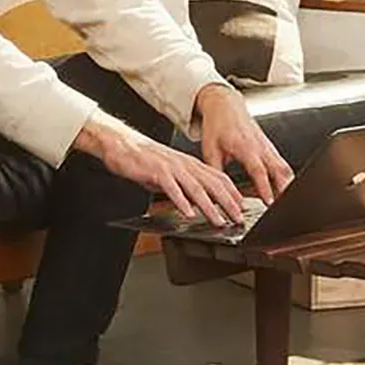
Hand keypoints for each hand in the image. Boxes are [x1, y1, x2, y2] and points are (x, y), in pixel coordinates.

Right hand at [73, 111, 247, 226]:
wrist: (120, 143)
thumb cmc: (142, 159)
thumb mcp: (168, 173)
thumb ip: (182, 186)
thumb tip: (194, 201)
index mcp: (190, 164)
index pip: (218, 178)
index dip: (233, 192)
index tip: (243, 207)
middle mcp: (185, 164)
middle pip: (213, 184)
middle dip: (229, 203)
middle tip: (239, 218)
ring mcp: (172, 168)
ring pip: (197, 188)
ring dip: (210, 207)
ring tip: (220, 221)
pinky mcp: (156, 172)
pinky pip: (173, 189)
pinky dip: (182, 202)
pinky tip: (189, 214)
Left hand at [194, 84, 293, 204]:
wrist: (225, 105)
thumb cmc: (217, 126)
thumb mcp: (210, 149)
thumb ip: (215, 171)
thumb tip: (216, 192)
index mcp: (245, 147)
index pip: (258, 170)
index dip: (264, 187)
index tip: (268, 202)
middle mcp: (260, 147)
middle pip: (279, 170)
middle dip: (285, 189)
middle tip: (287, 206)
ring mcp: (267, 147)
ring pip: (284, 168)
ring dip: (288, 185)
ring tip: (288, 203)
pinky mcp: (270, 148)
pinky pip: (282, 165)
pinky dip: (285, 179)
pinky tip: (283, 192)